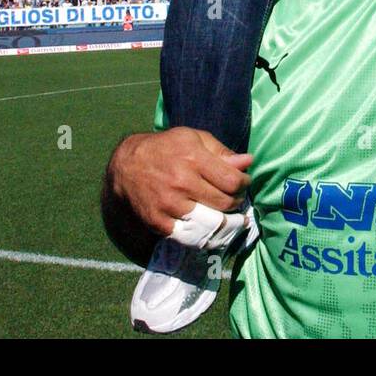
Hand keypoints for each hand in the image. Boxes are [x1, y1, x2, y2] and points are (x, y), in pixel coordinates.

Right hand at [108, 127, 252, 239]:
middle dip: (236, 202)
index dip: (244, 184)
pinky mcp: (158, 222)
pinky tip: (207, 226)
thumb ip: (221, 152)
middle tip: (235, 198)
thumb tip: (248, 162)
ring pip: (210, 224)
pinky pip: (190, 237)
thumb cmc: (166, 148)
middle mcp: (181, 182)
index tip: (243, 182)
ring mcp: (169, 204)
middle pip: (224, 204)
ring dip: (224, 222)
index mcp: (193, 158)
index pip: (232, 181)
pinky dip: (203, 234)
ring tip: (227, 216)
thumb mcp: (194, 138)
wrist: (127, 166)